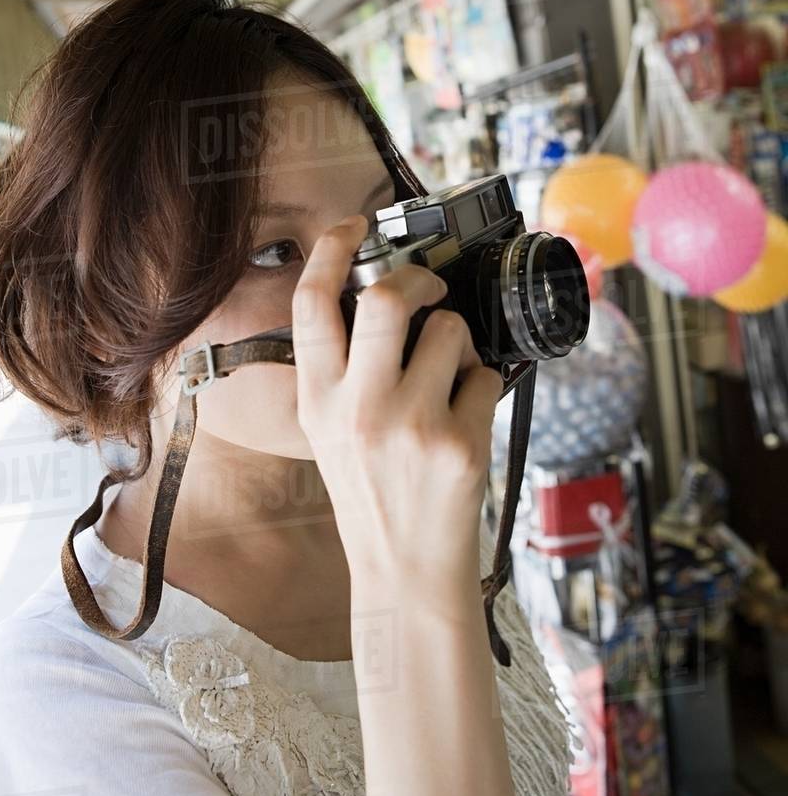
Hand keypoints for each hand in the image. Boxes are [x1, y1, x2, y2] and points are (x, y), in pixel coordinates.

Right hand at [291, 214, 503, 594]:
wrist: (406, 569)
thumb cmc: (373, 492)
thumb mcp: (329, 431)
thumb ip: (342, 369)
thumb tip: (380, 296)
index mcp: (318, 400)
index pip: (311, 305)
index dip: (329, 251)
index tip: (351, 227)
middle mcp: (358, 408)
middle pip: (386, 298)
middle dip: (418, 279)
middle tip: (429, 290)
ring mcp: (411, 425)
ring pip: (450, 329)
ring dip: (458, 340)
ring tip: (450, 374)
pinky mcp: (460, 443)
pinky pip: (484, 374)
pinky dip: (482, 384)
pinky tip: (466, 415)